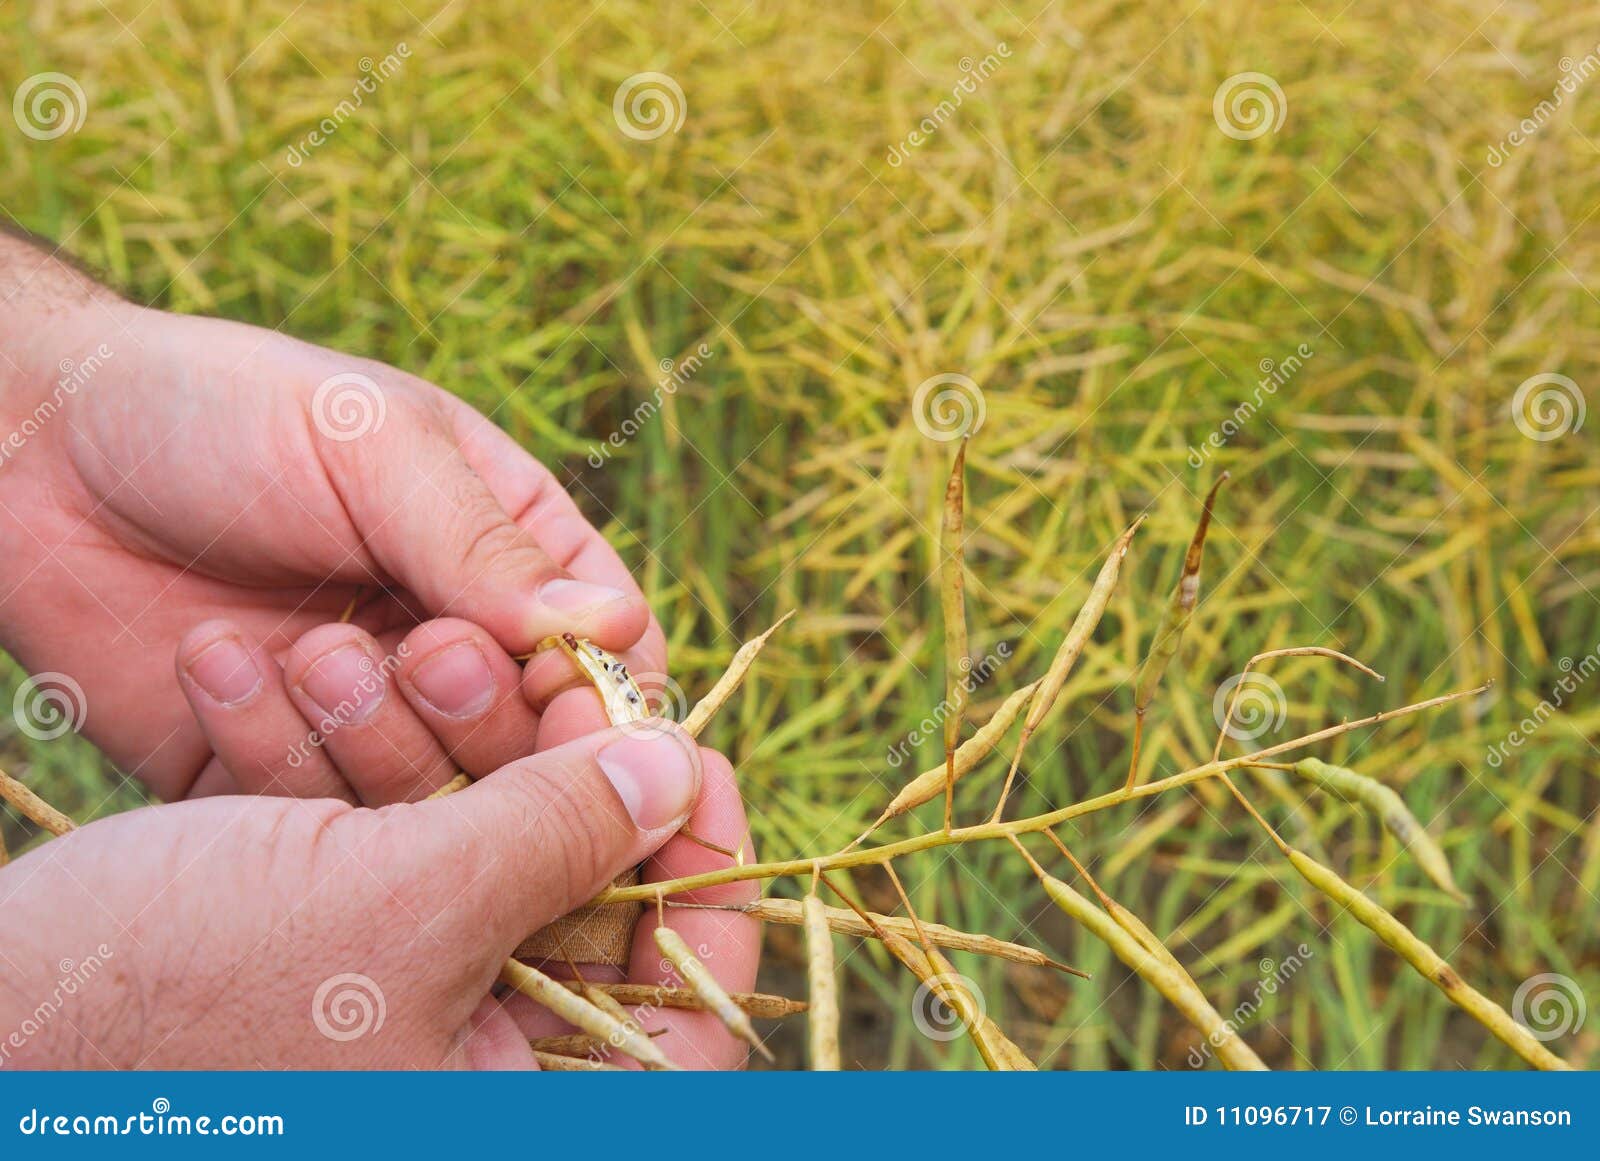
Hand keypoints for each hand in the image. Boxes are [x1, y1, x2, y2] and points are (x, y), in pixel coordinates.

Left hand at [0, 249, 661, 799]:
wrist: (33, 451)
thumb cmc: (223, 411)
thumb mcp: (372, 446)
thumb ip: (484, 544)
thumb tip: (613, 627)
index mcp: (508, 556)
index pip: (608, 656)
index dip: (604, 703)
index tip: (568, 708)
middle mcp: (453, 650)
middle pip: (534, 751)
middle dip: (485, 716)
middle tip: (422, 652)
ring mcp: (367, 723)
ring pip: (432, 805)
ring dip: (377, 735)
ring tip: (305, 648)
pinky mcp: (275, 779)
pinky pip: (313, 820)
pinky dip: (277, 756)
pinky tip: (214, 662)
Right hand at [0, 722, 758, 1068]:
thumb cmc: (169, 1002)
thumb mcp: (400, 908)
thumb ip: (557, 838)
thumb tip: (679, 779)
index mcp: (508, 1099)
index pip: (683, 1014)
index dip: (709, 883)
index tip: (696, 761)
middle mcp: (459, 1063)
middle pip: (563, 899)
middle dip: (514, 759)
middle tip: (474, 651)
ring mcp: (379, 1004)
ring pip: (446, 849)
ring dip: (396, 735)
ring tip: (335, 644)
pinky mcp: (303, 952)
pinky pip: (353, 848)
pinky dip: (320, 767)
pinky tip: (248, 673)